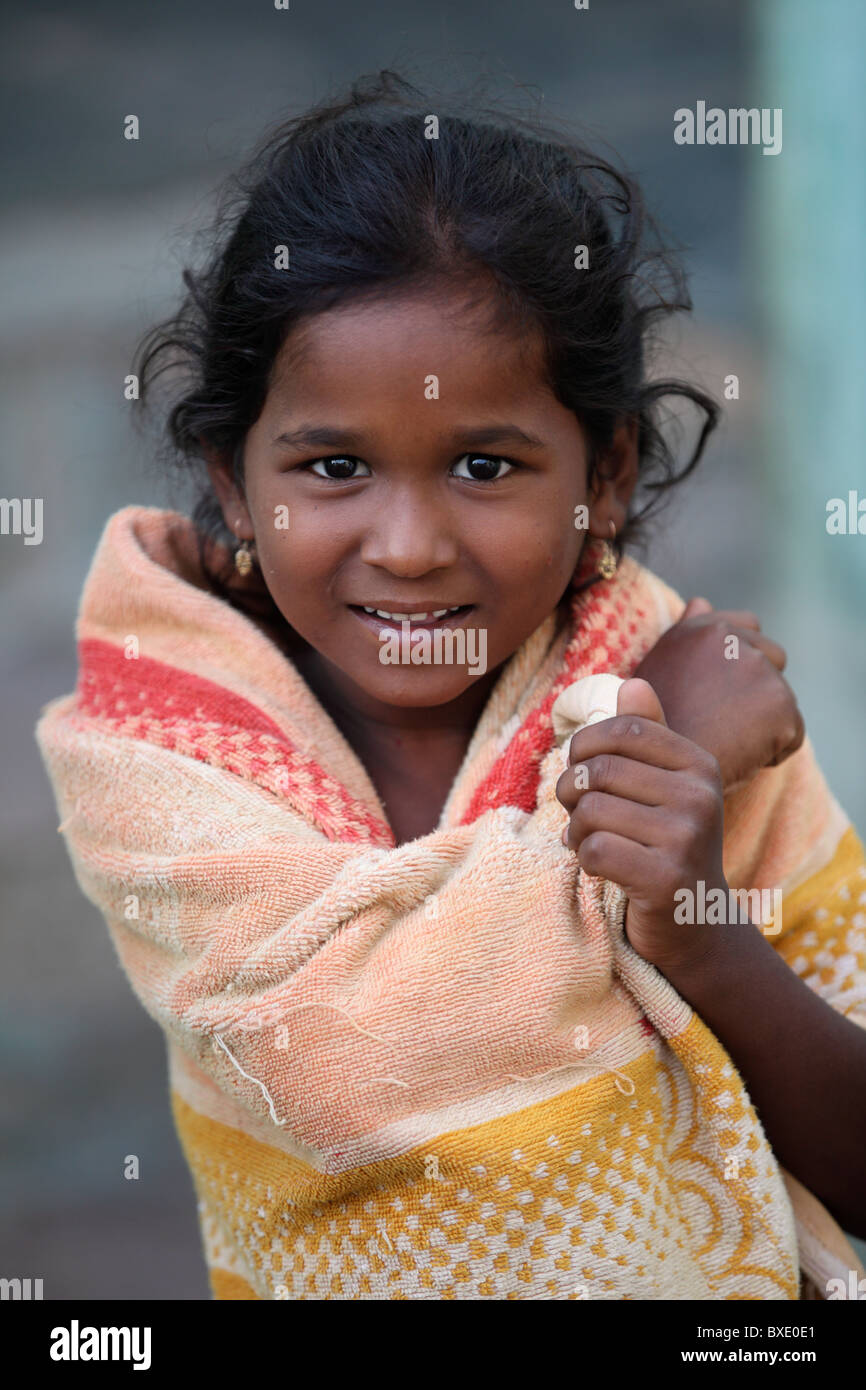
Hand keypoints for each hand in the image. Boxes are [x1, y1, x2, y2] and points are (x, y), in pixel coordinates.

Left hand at [556, 677, 726, 972]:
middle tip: (574, 812)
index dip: (584, 745)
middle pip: (600, 770)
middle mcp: (699, 796)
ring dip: (576, 830)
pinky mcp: (665, 879)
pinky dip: (585, 859)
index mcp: (699, 764)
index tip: (579, 769)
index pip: (623, 728)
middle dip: (571, 791)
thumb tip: (632, 683)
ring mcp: (686, 838)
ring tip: (589, 842)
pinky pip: (596, 850)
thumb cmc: (668, 846)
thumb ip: (648, 737)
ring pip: (592, 811)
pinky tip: (600, 868)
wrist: (696, 924)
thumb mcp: (666, 787)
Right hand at [631, 597, 804, 794]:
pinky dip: (774, 749)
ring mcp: (759, 671)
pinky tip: (740, 757)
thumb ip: (686, 632)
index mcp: (703, 630)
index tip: (722, 687)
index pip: (748, 626)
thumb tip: (702, 602)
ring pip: (781, 697)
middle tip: (726, 718)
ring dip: (764, 718)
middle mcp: (732, 641)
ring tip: (727, 740)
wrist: (657, 769)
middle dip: (758, 684)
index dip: (739, 657)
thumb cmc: (655, 723)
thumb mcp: (660, 668)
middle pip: (773, 656)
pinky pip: (792, 732)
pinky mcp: (780, 706)